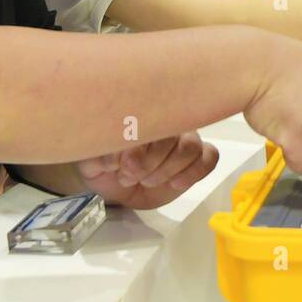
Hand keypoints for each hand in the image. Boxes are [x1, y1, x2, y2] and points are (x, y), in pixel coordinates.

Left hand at [76, 132, 218, 209]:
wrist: (116, 185)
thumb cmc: (104, 166)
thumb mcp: (91, 160)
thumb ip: (101, 151)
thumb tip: (116, 154)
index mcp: (142, 115)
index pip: (151, 120)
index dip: (138, 149)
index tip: (118, 167)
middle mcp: (167, 123)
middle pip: (172, 135)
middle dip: (149, 163)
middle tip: (128, 177)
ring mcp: (185, 138)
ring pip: (191, 147)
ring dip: (168, 170)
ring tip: (147, 182)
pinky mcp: (197, 159)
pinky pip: (209, 157)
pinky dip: (193, 172)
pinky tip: (174, 184)